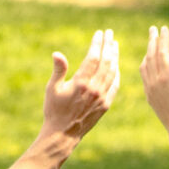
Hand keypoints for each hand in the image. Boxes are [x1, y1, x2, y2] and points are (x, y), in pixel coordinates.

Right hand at [41, 29, 120, 145]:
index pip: (93, 58)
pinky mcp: (105, 105)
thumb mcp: (52, 89)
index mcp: (81, 83)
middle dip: (108, 46)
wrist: (63, 135)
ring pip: (112, 73)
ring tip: (114, 45)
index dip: (97, 44)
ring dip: (114, 57)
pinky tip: (116, 66)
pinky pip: (115, 86)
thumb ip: (58, 70)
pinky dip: (116, 74)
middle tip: (110, 34)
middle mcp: (94, 89)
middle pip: (106, 62)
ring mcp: (102, 98)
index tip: (100, 33)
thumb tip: (57, 54)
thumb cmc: (54, 110)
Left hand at [140, 25, 168, 129]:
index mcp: (166, 79)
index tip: (164, 28)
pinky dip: (144, 63)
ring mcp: (150, 88)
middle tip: (153, 28)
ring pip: (145, 64)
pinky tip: (147, 60)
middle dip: (152, 41)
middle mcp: (155, 82)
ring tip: (151, 41)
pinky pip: (143, 74)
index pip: (162, 53)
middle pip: (151, 56)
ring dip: (147, 51)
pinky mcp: (148, 94)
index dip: (163, 40)